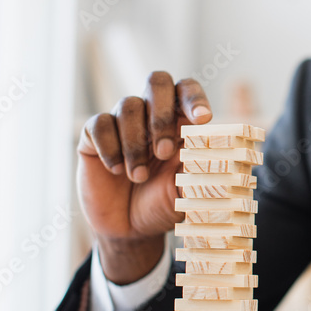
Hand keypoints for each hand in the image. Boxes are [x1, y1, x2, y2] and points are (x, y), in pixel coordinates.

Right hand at [77, 72, 212, 283]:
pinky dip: (110, 147)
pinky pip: (100, 124)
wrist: (129, 230)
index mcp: (179, 123)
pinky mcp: (93, 137)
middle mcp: (151, 116)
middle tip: (163, 152)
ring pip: (128, 105)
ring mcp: (122, 123)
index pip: (187, 90)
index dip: (194, 98)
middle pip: (157, 81)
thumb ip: (198, 171)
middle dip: (161, 114)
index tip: (203, 119)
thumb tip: (216, 157)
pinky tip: (116, 170)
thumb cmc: (163, 205)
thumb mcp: (186, 192)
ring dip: (135, 144)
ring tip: (138, 176)